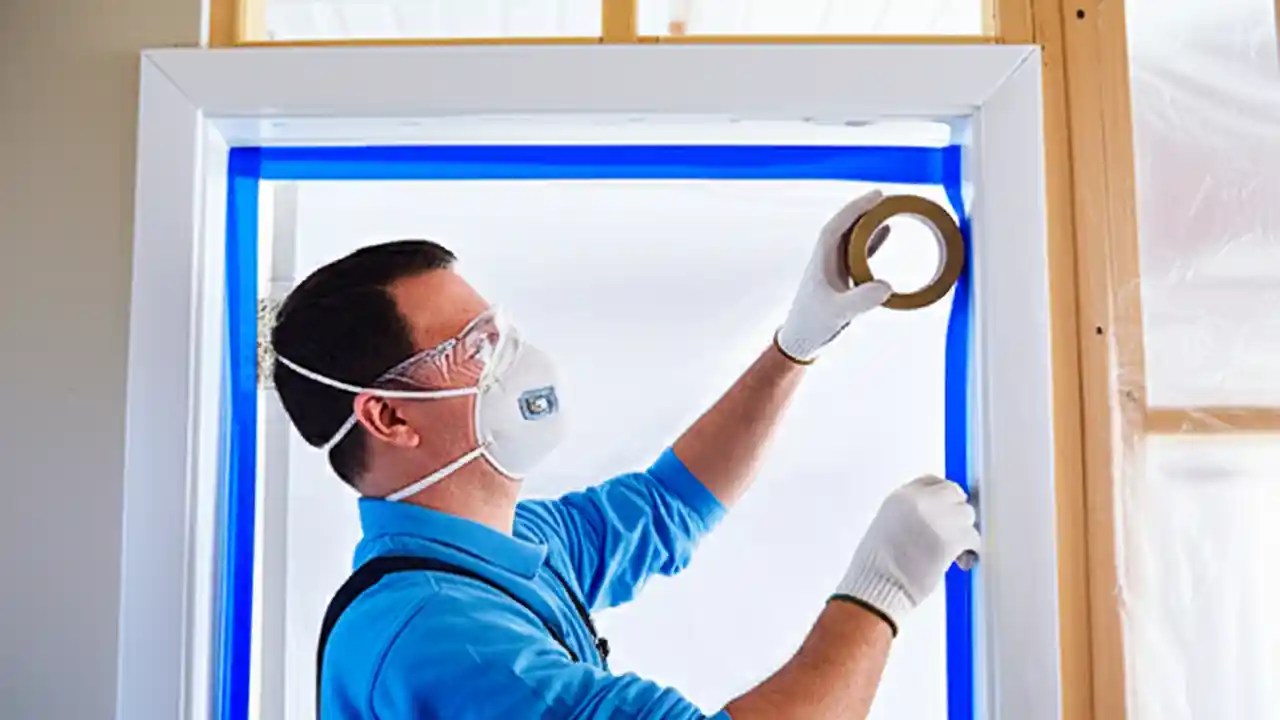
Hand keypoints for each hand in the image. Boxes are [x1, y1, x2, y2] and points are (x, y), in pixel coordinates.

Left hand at [774, 190, 892, 363]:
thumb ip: (860, 300)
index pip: (838, 225)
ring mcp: (834, 265)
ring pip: (853, 235)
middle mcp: (827, 257)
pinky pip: (859, 250)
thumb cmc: (813, 325)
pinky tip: (887, 231)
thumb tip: (886, 286)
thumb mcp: (839, 313)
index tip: (877, 195)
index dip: (856, 208)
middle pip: (846, 224)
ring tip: (890, 207)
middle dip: (865, 208)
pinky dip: (873, 240)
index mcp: (822, 259)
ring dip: (870, 221)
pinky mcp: (841, 276)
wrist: (802, 339)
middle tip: (889, 196)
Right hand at [834, 476, 979, 634]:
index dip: (942, 494)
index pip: (932, 480)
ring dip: (964, 530)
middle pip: (954, 492)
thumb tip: (933, 517)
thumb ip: (911, 513)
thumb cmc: (877, 564)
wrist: (878, 584)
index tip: (947, 504)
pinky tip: (961, 559)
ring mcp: (937, 518)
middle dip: (956, 510)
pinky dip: (970, 549)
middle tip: (955, 527)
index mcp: (901, 497)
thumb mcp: (888, 524)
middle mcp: (920, 502)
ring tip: (955, 548)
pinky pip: (973, 537)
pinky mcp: (951, 539)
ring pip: (967, 514)